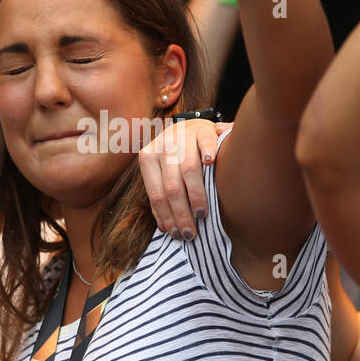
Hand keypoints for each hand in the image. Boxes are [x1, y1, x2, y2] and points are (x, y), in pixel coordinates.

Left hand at [139, 119, 231, 238]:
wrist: (190, 127)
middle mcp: (162, 146)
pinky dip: (209, 153)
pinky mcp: (203, 129)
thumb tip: (165, 227)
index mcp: (148, 158)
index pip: (156, 194)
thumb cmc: (176, 157)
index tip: (177, 234)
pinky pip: (206, 143)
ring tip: (201, 214)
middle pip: (171, 187)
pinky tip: (211, 165)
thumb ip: (161, 195)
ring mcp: (183, 136)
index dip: (167, 216)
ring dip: (196, 195)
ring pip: (188, 170)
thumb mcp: (162, 172)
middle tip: (191, 232)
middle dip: (181, 213)